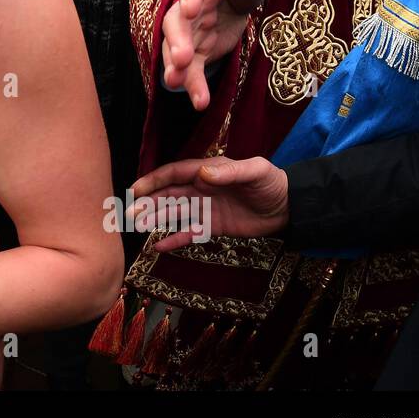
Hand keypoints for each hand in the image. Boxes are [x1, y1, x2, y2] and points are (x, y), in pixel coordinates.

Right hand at [128, 156, 288, 250]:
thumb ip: (230, 172)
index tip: (136, 189)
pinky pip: (190, 233)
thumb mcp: (255, 171)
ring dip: (156, 219)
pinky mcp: (213, 226)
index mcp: (208, 171)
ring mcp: (205, 208)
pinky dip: (174, 239)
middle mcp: (201, 188)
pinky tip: (159, 246)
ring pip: (174, 213)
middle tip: (129, 213)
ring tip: (137, 226)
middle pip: (169, 194)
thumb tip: (201, 174)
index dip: (154, 181)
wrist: (290, 207)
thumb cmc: (272, 183)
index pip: (174, 174)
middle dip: (148, 202)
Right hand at [161, 0, 276, 109]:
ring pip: (176, 50)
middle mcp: (185, 6)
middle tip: (182, 58)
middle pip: (175, 22)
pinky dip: (194, 85)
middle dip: (177, 41)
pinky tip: (199, 101)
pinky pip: (191, 70)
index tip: (191, 9)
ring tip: (177, 83)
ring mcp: (188, 31)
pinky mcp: (196, 52)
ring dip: (177, 67)